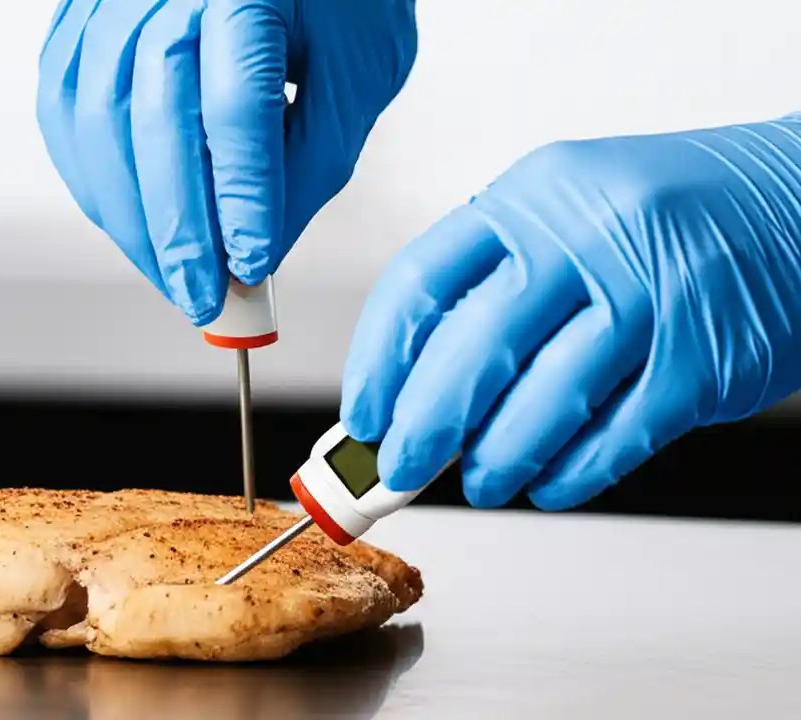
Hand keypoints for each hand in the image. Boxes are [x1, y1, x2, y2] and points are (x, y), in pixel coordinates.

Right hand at [37, 0, 416, 323]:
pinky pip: (63, 107)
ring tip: (168, 274)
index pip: (237, 109)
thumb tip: (256, 256)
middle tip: (201, 298)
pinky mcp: (79, 14)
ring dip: (128, 217)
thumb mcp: (358, 72)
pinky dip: (89, 177)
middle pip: (153, 120)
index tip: (252, 268)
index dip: (240, 201)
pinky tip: (125, 219)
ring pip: (94, 121)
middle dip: (176, 229)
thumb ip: (310, 162)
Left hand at [341, 116, 800, 508]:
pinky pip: (616, 438)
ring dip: (497, 460)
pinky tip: (549, 483)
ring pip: (543, 403)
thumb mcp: (566, 213)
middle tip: (401, 469)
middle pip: (472, 350)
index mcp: (533, 197)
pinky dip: (572, 473)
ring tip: (481, 482)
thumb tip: (415, 386)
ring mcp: (651, 298)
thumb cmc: (665, 214)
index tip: (364, 414)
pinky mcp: (704, 360)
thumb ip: (494, 285)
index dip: (379, 362)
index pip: (420, 283)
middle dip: (425, 427)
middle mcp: (588, 238)